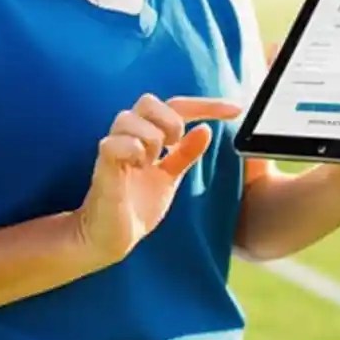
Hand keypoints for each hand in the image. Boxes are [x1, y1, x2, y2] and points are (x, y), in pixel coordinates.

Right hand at [76, 94, 241, 267]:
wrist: (108, 238)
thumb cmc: (133, 208)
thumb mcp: (168, 178)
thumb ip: (184, 154)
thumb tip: (205, 130)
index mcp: (145, 138)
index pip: (175, 107)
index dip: (206, 105)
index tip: (236, 110)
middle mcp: (128, 138)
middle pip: (148, 101)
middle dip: (170, 120)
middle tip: (175, 145)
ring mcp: (114, 151)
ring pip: (130, 118)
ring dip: (151, 137)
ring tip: (151, 161)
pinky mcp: (103, 169)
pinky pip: (114, 144)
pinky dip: (132, 149)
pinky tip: (139, 165)